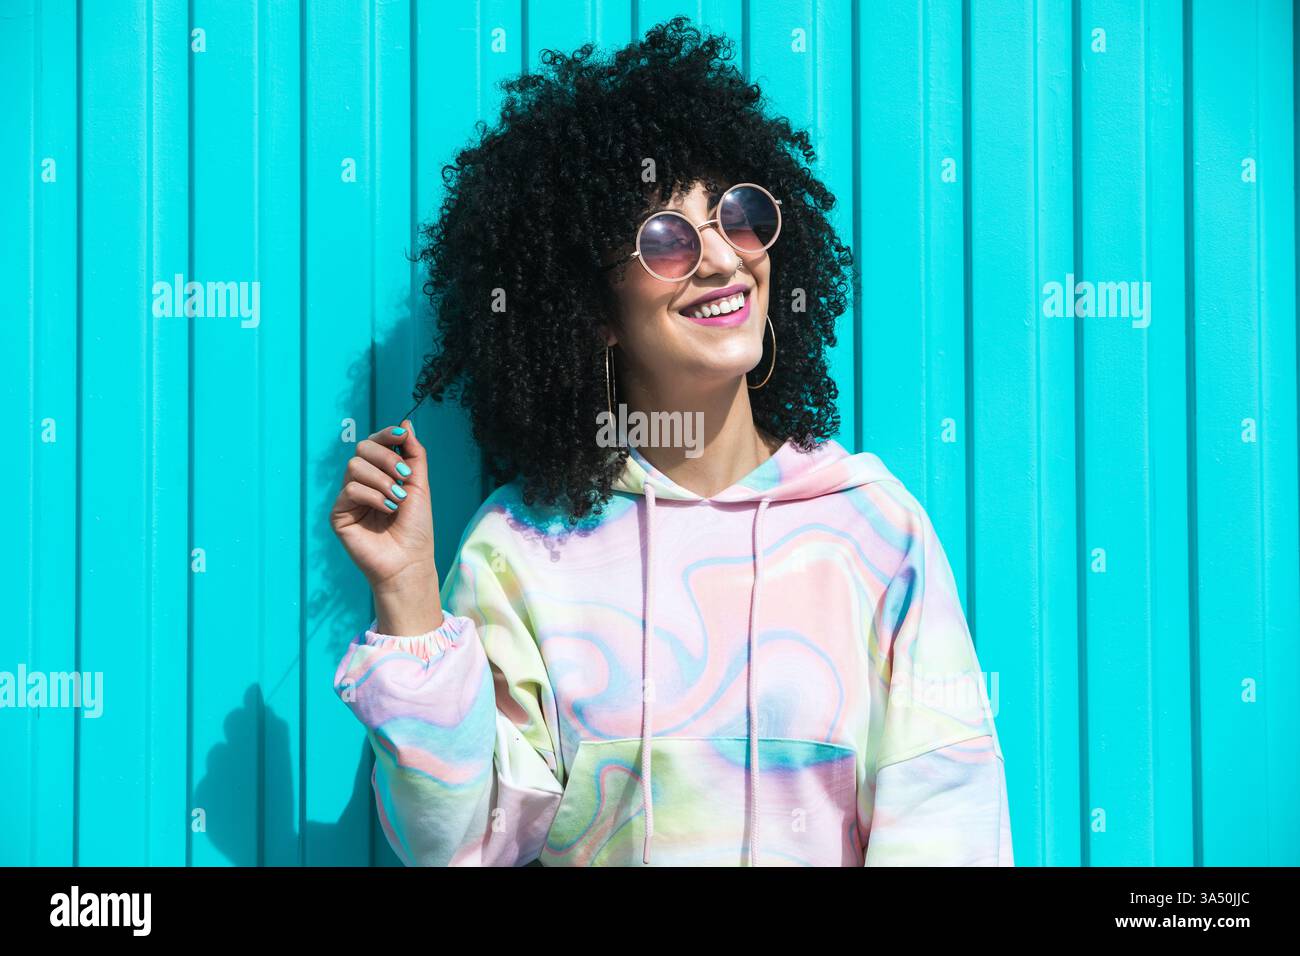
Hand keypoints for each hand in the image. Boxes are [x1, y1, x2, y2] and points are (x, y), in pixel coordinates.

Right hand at [330, 419, 442, 631]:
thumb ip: (413, 454)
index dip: (385, 435)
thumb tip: (406, 423)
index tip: (401, 436)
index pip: (374, 443)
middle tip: (404, 478)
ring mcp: (349, 499)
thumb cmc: (416, 528)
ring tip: (397, 500)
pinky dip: (372, 496)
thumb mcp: (420, 485)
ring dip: (382, 481)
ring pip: (355, 467)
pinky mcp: (339, 514)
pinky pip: (350, 490)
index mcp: (379, 475)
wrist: (410, 560)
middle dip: (387, 459)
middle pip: (362, 449)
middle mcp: (361, 483)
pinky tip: (386, 510)